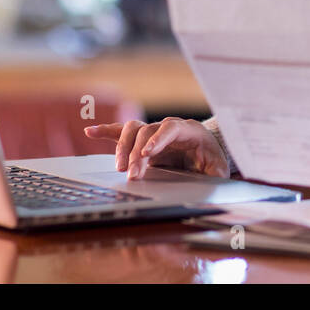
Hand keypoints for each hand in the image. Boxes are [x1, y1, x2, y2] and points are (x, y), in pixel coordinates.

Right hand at [83, 118, 229, 179]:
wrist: (206, 152)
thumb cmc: (212, 160)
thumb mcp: (219, 169)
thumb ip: (216, 175)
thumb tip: (213, 182)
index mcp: (189, 131)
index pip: (171, 128)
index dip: (158, 139)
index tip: (146, 154)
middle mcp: (169, 127)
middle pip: (147, 131)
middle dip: (137, 153)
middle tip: (133, 175)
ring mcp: (154, 131)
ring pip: (133, 130)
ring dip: (123, 146)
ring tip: (120, 167)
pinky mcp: (142, 139)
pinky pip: (122, 132)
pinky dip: (106, 131)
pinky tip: (91, 132)